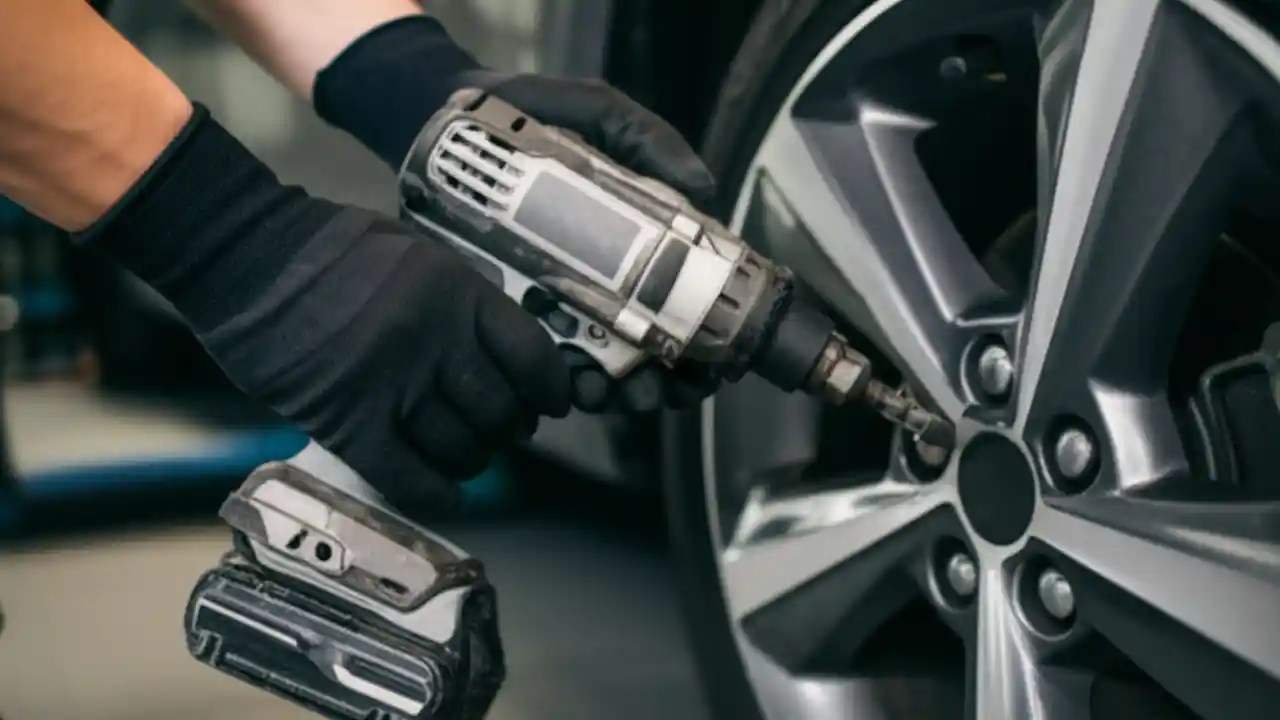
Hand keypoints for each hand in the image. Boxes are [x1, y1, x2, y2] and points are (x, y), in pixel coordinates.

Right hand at [81, 107, 569, 514]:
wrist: (245, 256)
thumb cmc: (326, 248)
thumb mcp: (417, 254)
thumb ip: (461, 298)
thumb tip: (502, 347)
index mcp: (457, 292)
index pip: (533, 355)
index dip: (550, 389)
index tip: (552, 403)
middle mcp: (434, 340)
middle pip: (500, 410)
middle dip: (510, 428)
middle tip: (501, 430)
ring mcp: (391, 384)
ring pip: (461, 448)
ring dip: (473, 460)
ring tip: (465, 454)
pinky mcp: (346, 423)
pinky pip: (409, 479)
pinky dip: (437, 495)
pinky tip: (446, 493)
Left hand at [313, 16, 721, 411]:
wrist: (442, 120)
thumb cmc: (529, 113)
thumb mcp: (596, 113)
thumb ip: (646, 140)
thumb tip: (704, 190)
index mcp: (638, 240)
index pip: (686, 299)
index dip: (707, 339)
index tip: (713, 363)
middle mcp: (603, 279)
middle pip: (650, 347)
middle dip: (664, 382)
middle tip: (660, 389)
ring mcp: (555, 301)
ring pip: (597, 366)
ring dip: (613, 392)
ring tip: (608, 392)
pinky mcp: (506, 311)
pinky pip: (535, 360)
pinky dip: (555, 381)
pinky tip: (564, 385)